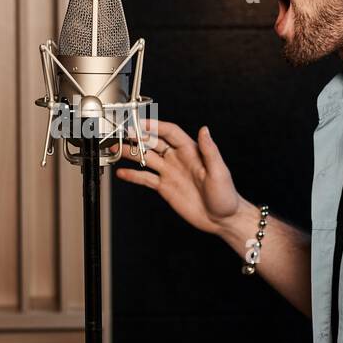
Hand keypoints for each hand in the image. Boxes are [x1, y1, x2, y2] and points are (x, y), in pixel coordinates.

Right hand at [113, 119, 242, 235]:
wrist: (222, 219)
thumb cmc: (226, 196)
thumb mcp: (219, 171)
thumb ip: (210, 150)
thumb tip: (204, 129)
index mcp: (191, 151)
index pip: (169, 132)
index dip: (154, 126)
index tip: (140, 123)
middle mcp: (178, 159)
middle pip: (153, 142)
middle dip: (137, 137)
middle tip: (122, 134)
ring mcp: (170, 173)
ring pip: (146, 158)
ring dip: (131, 153)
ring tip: (115, 148)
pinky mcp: (164, 187)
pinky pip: (146, 178)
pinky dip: (133, 175)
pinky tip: (122, 173)